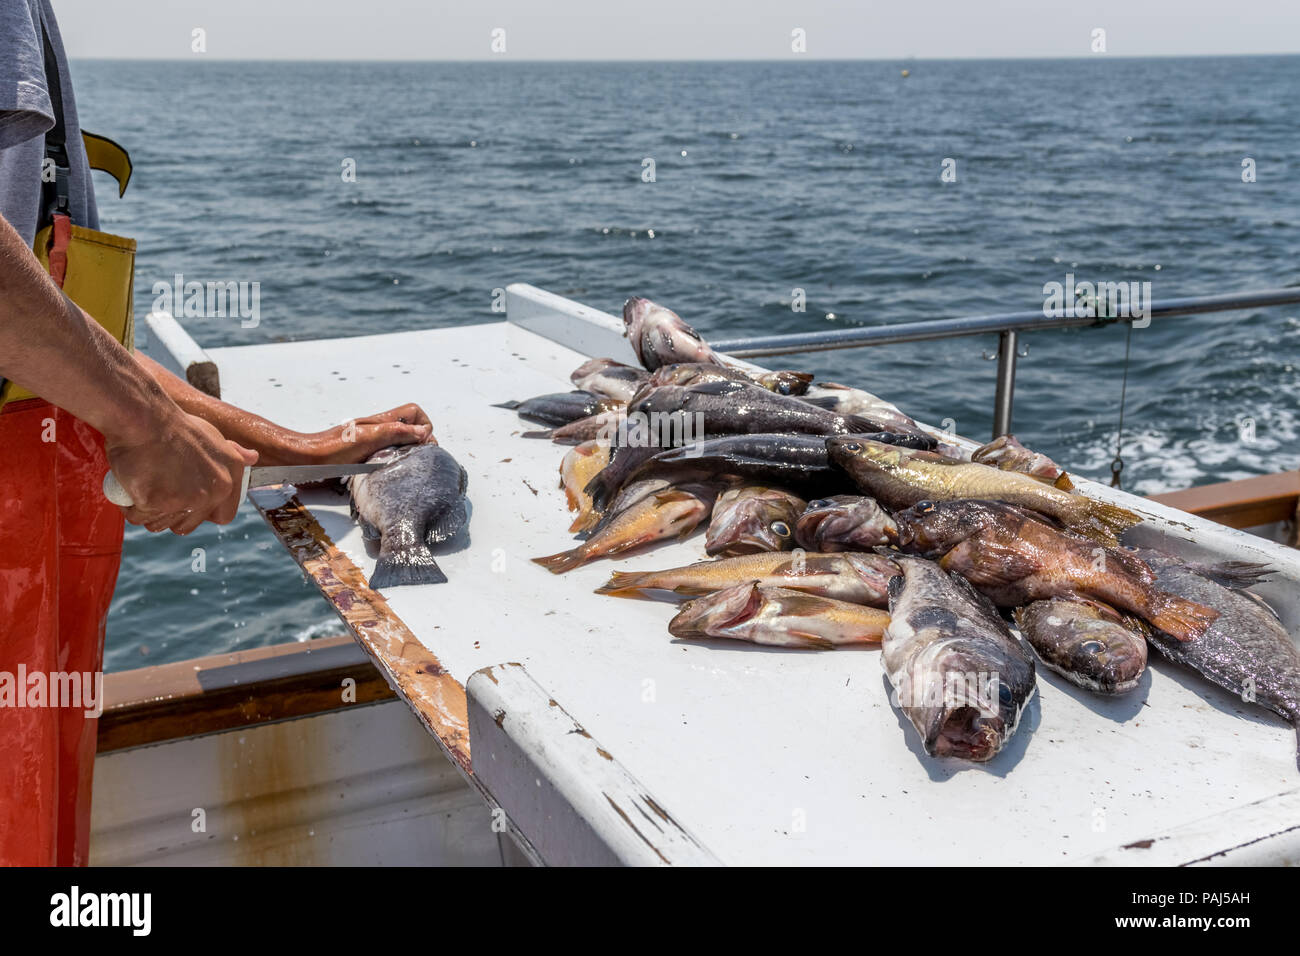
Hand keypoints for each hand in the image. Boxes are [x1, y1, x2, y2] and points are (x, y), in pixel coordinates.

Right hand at [106, 410, 258, 533]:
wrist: (144, 417)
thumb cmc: (174, 425)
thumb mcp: (214, 436)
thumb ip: (233, 453)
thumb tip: (253, 458)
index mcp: (229, 478)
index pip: (223, 517)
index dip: (203, 514)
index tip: (186, 502)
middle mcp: (213, 492)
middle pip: (187, 526)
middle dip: (169, 514)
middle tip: (157, 489)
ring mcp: (185, 499)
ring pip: (160, 524)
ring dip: (148, 511)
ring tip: (144, 483)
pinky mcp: (156, 501)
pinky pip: (138, 517)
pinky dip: (130, 506)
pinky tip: (132, 485)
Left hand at [290, 403, 434, 464]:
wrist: (308, 459)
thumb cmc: (332, 448)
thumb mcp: (368, 438)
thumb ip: (396, 432)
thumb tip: (423, 432)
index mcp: (383, 422)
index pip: (415, 412)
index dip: (424, 426)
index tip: (422, 444)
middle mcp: (380, 428)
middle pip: (411, 425)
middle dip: (420, 439)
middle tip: (417, 456)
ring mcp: (373, 439)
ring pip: (402, 439)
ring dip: (408, 449)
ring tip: (405, 463)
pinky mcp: (366, 452)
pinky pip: (389, 451)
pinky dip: (395, 458)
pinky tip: (389, 468)